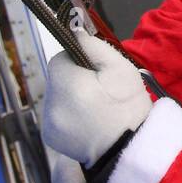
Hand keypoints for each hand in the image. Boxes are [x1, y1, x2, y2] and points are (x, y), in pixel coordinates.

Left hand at [42, 29, 151, 167]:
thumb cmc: (130, 108)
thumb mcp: (123, 70)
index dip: (79, 60)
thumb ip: (95, 47)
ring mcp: (48, 124)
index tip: (97, 72)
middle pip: (57, 78)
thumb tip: (74, 32)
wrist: (132, 150)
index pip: (60, 59)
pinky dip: (69, 113)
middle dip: (75, 79)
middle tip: (100, 90)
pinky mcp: (50, 137)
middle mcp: (52, 105)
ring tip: (96, 107)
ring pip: (56, 95)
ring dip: (71, 95)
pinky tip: (88, 119)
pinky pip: (56, 113)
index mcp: (69, 86)